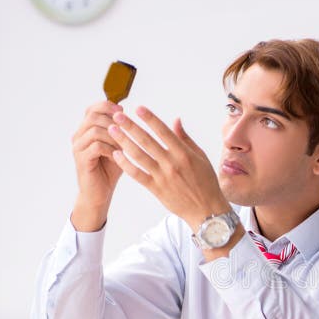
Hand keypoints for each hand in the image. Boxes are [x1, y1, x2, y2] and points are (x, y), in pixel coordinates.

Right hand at [71, 101, 124, 220]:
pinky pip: (97, 146)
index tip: (122, 111)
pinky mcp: (81, 159)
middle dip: (114, 122)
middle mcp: (79, 136)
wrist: (100, 192)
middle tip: (125, 133)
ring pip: (95, 130)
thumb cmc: (110, 169)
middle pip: (93, 116)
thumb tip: (127, 114)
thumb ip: (119, 131)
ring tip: (123, 147)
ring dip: (114, 137)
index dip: (107, 106)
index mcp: (86, 130)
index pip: (92, 108)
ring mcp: (78, 147)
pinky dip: (111, 149)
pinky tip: (118, 157)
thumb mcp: (118, 146)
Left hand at [107, 106, 229, 230]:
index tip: (138, 108)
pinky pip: (137, 174)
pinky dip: (126, 164)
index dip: (150, 118)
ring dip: (124, 141)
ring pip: (139, 156)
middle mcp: (172, 164)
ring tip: (112, 130)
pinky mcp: (156, 189)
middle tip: (117, 115)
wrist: (207, 210)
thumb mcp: (201, 157)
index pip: (164, 131)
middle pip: (147, 141)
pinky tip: (117, 154)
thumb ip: (186, 139)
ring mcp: (163, 177)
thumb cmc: (206, 182)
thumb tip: (175, 120)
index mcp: (184, 154)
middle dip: (130, 126)